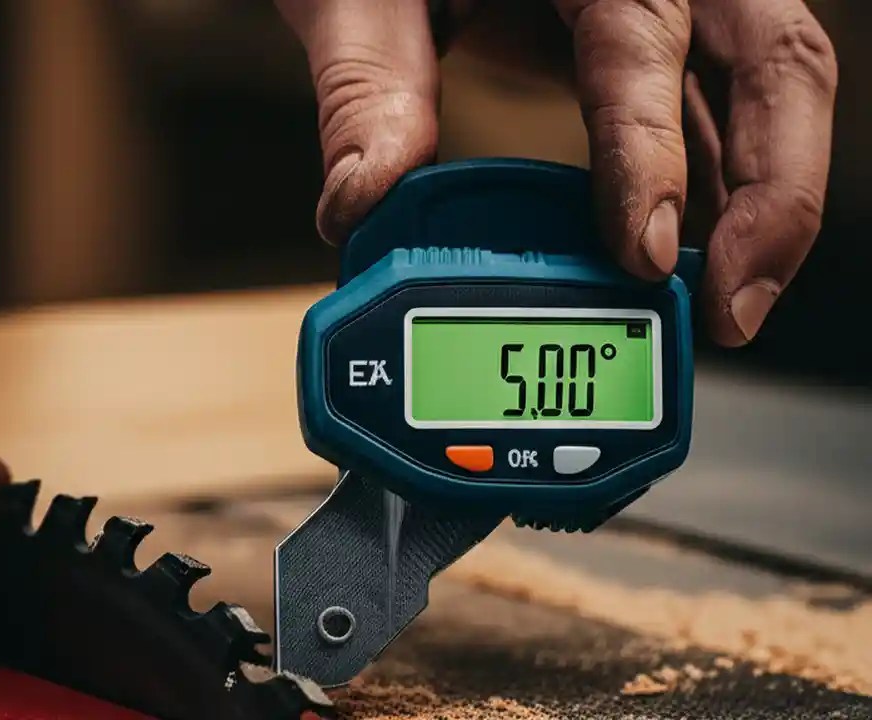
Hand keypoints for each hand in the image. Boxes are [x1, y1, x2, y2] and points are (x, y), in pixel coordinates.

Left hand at [275, 0, 837, 345]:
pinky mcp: (657, 39)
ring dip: (756, 207)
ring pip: (763, 94)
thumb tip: (363, 198)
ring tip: (719, 308)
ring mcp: (670, 3)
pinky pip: (717, 110)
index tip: (644, 252)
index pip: (643, 44)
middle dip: (770, 199)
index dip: (652, 156)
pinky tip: (689, 262)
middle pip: (773, 67)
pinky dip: (717, 190)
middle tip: (727, 311)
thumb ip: (366, 82)